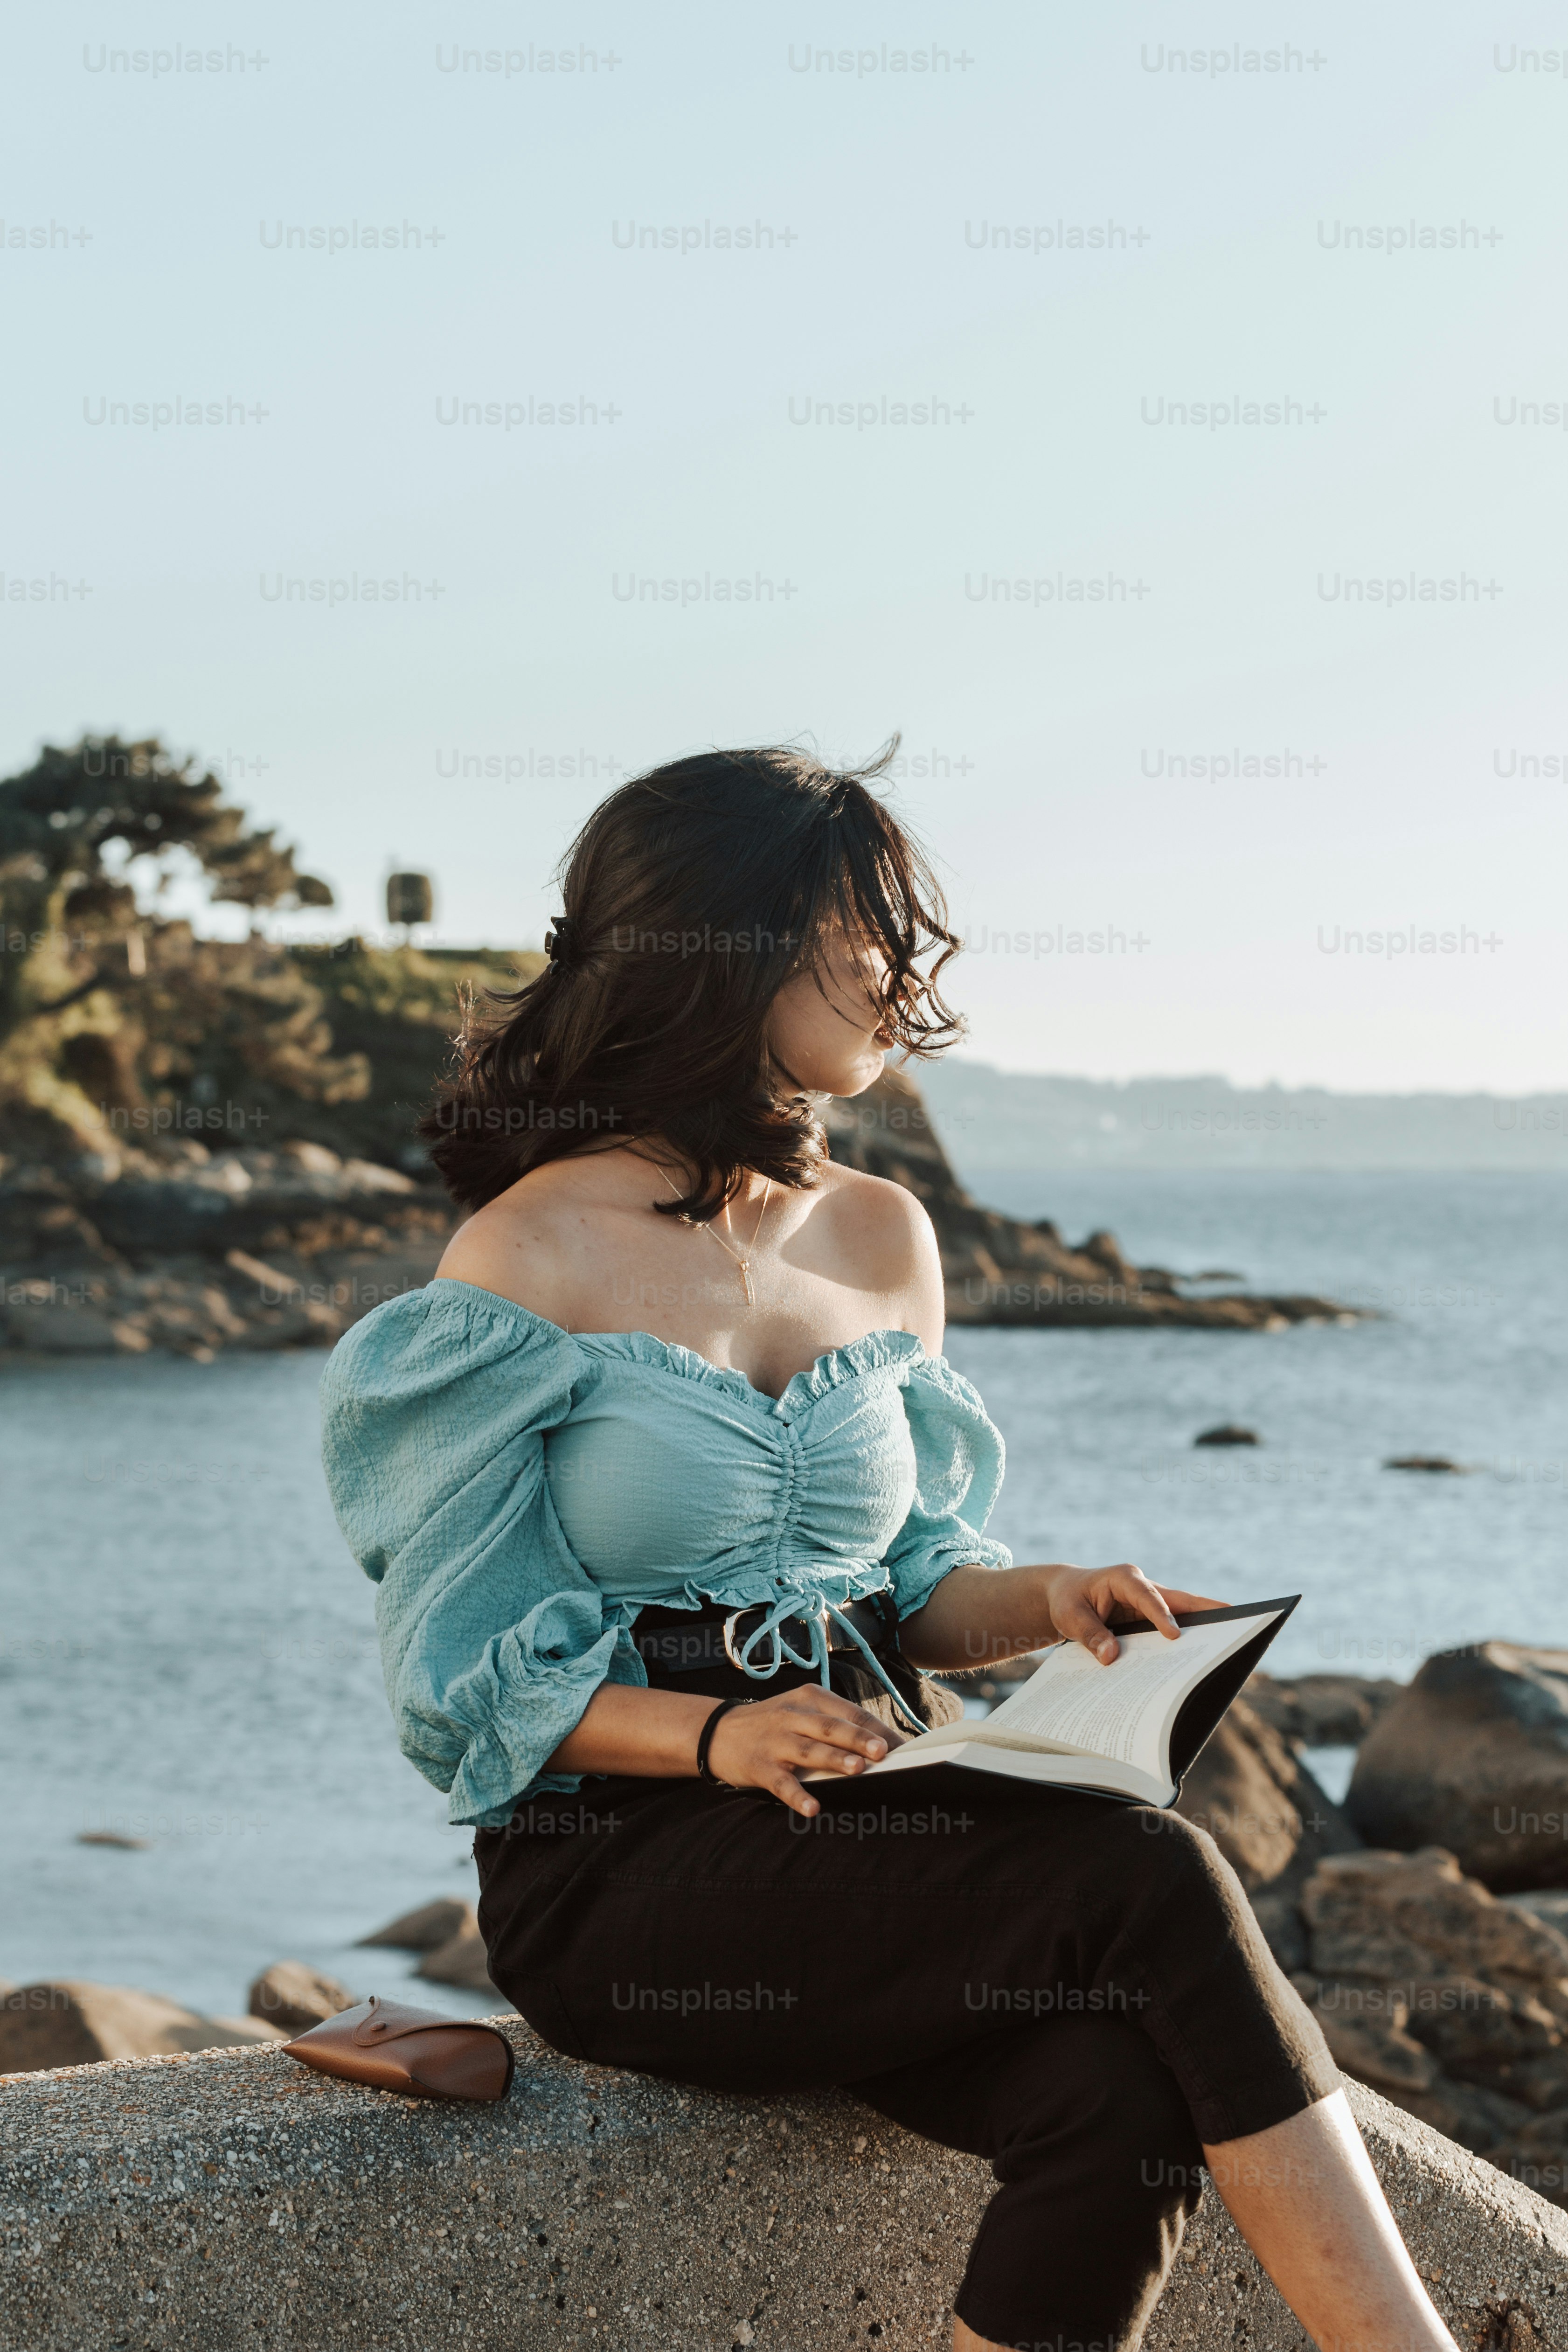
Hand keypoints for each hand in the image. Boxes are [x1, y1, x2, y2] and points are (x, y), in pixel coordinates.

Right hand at [705, 1687, 904, 1818]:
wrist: (717, 1730)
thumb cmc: (772, 1724)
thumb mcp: (801, 1712)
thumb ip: (835, 1724)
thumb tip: (881, 1745)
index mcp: (809, 1699)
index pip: (849, 1713)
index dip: (876, 1730)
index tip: (903, 1747)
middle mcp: (793, 1717)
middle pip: (830, 1727)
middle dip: (858, 1739)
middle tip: (883, 1752)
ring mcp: (775, 1742)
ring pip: (809, 1751)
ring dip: (834, 1760)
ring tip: (858, 1769)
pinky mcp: (760, 1766)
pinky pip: (781, 1783)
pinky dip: (797, 1795)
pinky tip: (813, 1807)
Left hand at [1040, 1564, 1225, 1665]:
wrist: (1064, 1594)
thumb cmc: (1067, 1601)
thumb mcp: (1070, 1617)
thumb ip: (1091, 1635)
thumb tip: (1112, 1657)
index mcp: (1124, 1578)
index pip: (1148, 1597)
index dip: (1162, 1616)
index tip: (1174, 1635)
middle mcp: (1143, 1585)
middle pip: (1180, 1599)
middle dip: (1207, 1609)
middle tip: (1236, 1619)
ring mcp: (1150, 1601)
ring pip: (1182, 1612)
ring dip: (1202, 1626)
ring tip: (1227, 1642)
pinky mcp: (1150, 1616)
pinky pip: (1172, 1625)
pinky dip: (1186, 1636)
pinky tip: (1195, 1657)